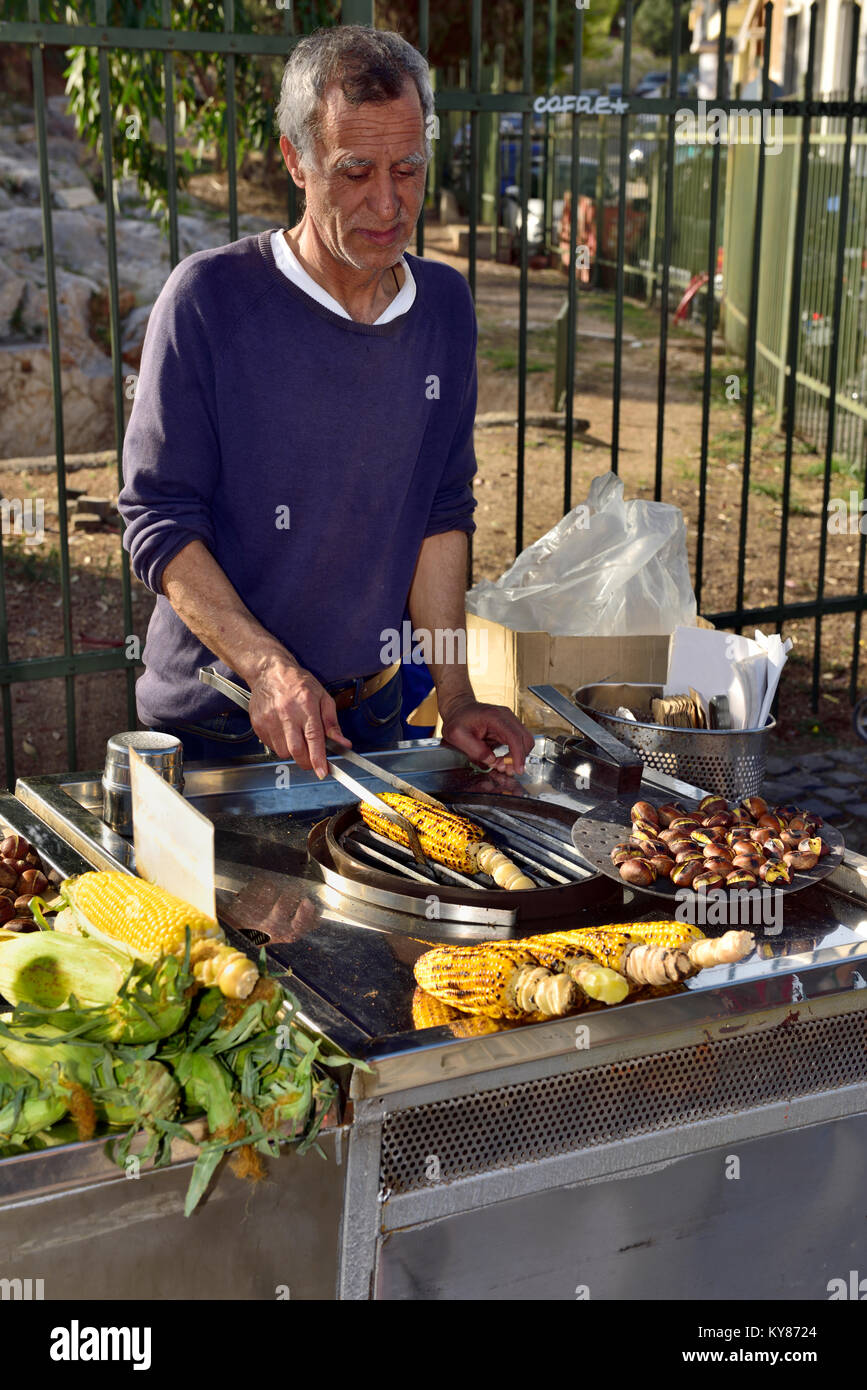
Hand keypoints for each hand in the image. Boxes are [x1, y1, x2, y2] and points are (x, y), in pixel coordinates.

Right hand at [247, 653, 350, 777]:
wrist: (269, 672)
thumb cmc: (298, 683)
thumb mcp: (323, 697)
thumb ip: (332, 723)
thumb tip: (343, 744)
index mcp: (306, 705)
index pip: (313, 737)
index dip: (318, 758)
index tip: (322, 771)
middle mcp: (286, 713)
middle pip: (296, 750)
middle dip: (307, 762)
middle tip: (312, 762)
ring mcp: (270, 720)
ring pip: (283, 751)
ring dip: (293, 752)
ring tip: (296, 736)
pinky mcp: (258, 725)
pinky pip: (272, 746)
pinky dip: (281, 745)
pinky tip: (284, 731)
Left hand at [439, 694, 534, 774]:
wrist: (459, 709)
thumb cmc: (458, 719)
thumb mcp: (458, 736)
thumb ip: (474, 750)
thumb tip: (491, 760)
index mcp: (495, 717)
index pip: (514, 737)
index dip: (518, 755)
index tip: (517, 769)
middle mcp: (506, 717)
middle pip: (525, 739)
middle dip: (518, 758)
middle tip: (503, 768)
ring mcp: (509, 721)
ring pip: (524, 742)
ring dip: (516, 756)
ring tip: (500, 764)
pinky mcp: (509, 727)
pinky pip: (518, 742)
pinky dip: (513, 753)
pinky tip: (501, 759)